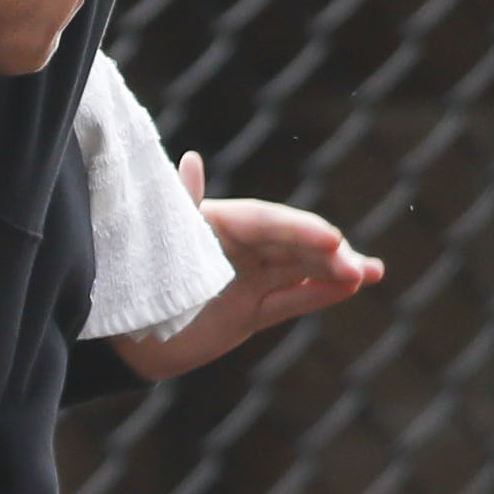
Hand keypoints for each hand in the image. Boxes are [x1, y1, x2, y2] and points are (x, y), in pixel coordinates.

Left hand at [116, 181, 385, 380]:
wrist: (121, 333)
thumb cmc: (135, 273)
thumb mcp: (160, 238)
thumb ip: (183, 203)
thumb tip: (190, 160)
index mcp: (222, 222)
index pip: (270, 222)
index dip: (301, 230)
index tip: (332, 238)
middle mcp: (242, 247)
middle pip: (293, 245)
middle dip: (328, 254)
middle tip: (358, 266)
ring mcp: (251, 278)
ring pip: (302, 270)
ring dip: (337, 271)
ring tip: (372, 273)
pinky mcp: (253, 311)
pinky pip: (293, 300)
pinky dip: (321, 294)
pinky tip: (351, 287)